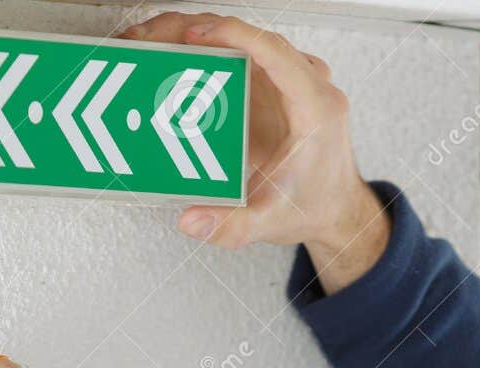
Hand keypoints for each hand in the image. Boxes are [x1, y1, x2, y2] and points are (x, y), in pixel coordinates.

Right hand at [120, 12, 389, 291]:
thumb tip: (191, 219)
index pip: (275, 53)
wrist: (334, 208)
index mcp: (315, 107)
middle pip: (248, 37)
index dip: (234, 35)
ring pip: (237, 40)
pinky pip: (233, 55)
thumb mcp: (273, 223)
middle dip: (193, 30)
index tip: (196, 35)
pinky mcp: (269, 85)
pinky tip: (166, 58)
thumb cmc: (315, 206)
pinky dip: (198, 51)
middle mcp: (305, 84)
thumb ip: (233, 226)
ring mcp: (286, 81)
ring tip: (146, 45)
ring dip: (190, 35)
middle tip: (148, 40)